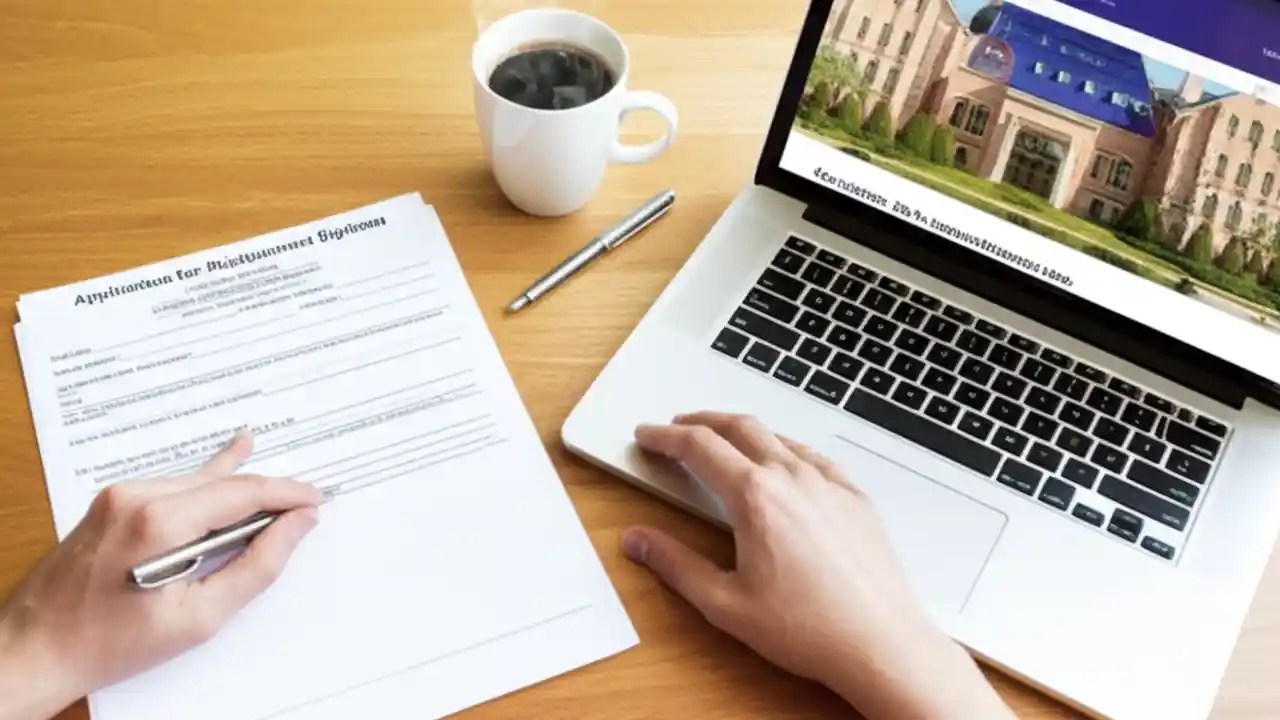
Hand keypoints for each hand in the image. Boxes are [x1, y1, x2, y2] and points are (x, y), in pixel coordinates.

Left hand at [0, 431, 322, 719]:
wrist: (33, 651)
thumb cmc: (110, 645)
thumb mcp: (198, 617)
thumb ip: (256, 566)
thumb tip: (298, 525)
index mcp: (160, 521)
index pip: (243, 493)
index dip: (288, 494)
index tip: (317, 500)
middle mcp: (137, 495)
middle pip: (223, 483)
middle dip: (268, 492)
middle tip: (307, 500)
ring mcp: (119, 494)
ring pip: (199, 482)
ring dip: (237, 492)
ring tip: (279, 488)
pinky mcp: (109, 502)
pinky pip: (173, 487)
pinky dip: (206, 489)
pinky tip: (232, 456)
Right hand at [621, 413, 1012, 719]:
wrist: (880, 642)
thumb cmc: (808, 628)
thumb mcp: (725, 604)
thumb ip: (676, 565)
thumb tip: (637, 540)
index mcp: (755, 497)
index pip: (698, 448)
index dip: (665, 437)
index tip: (647, 435)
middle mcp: (792, 477)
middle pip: (738, 427)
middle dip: (701, 422)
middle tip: (677, 427)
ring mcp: (829, 483)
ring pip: (777, 436)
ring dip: (742, 431)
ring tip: (724, 442)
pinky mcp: (855, 497)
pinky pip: (813, 456)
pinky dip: (784, 448)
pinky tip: (783, 463)